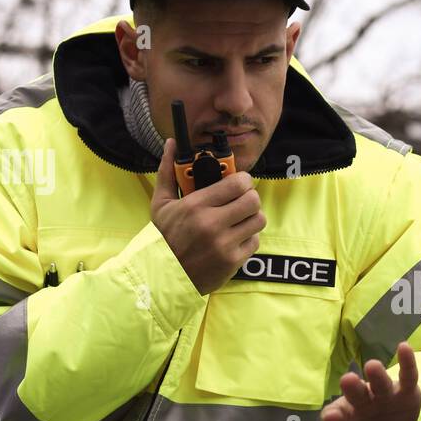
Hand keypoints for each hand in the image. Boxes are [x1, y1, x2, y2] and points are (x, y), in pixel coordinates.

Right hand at [150, 137, 264, 294]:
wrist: (164, 277)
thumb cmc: (164, 237)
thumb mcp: (161, 204)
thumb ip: (168, 172)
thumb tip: (171, 144)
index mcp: (195, 206)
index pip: (238, 183)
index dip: (244, 180)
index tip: (239, 183)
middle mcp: (212, 224)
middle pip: (254, 200)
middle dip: (250, 197)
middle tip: (241, 200)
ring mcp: (224, 245)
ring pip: (259, 220)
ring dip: (252, 217)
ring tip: (238, 219)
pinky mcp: (233, 261)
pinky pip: (255, 241)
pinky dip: (248, 238)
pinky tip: (234, 238)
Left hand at [303, 342, 420, 420]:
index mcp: (344, 416)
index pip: (336, 415)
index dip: (334, 417)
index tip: (331, 418)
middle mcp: (361, 401)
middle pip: (356, 394)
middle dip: (352, 389)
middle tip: (347, 380)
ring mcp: (382, 395)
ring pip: (379, 383)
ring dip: (376, 375)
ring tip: (372, 366)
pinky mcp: (404, 392)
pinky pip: (407, 376)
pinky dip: (407, 363)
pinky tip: (404, 347)